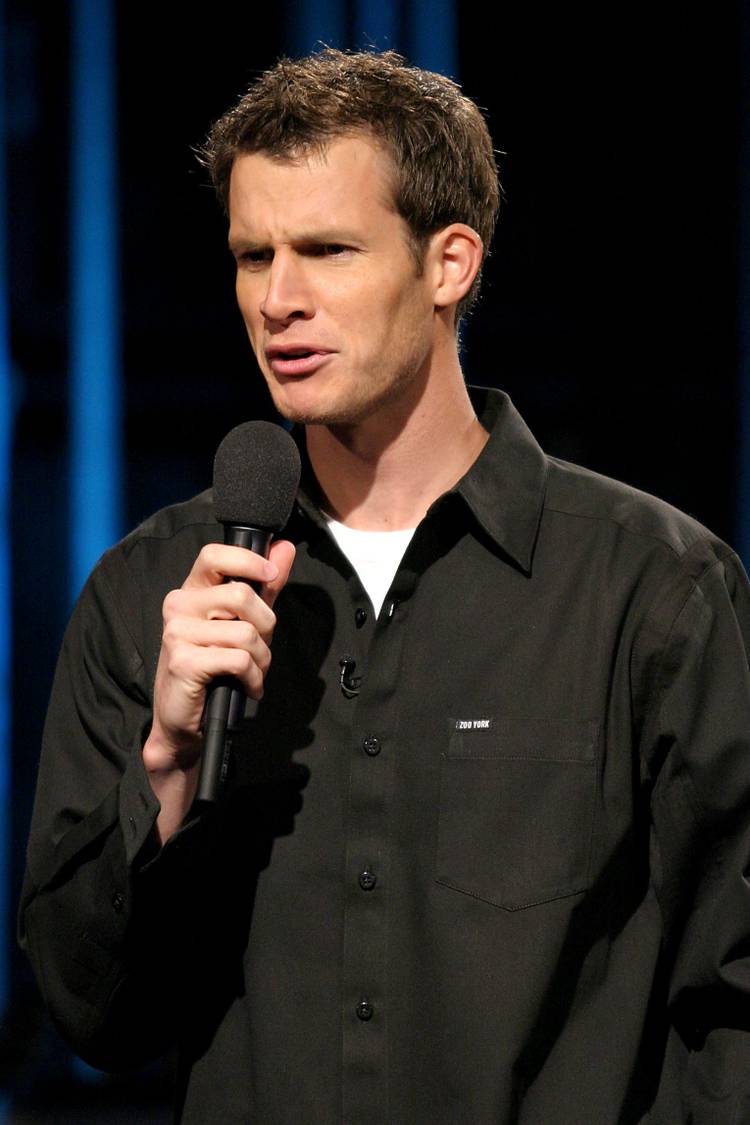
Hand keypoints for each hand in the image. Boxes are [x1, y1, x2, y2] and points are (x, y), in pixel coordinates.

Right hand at [142, 539, 294, 837]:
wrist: (182, 722)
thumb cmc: (213, 670)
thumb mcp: (240, 622)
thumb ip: (263, 586)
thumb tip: (285, 548)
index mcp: (190, 592)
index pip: (214, 555)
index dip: (248, 560)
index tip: (270, 575)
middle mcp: (178, 607)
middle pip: (242, 596)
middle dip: (265, 626)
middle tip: (260, 649)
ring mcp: (177, 634)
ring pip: (245, 633)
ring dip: (261, 659)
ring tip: (252, 672)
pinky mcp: (183, 661)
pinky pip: (239, 660)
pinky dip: (254, 678)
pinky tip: (247, 686)